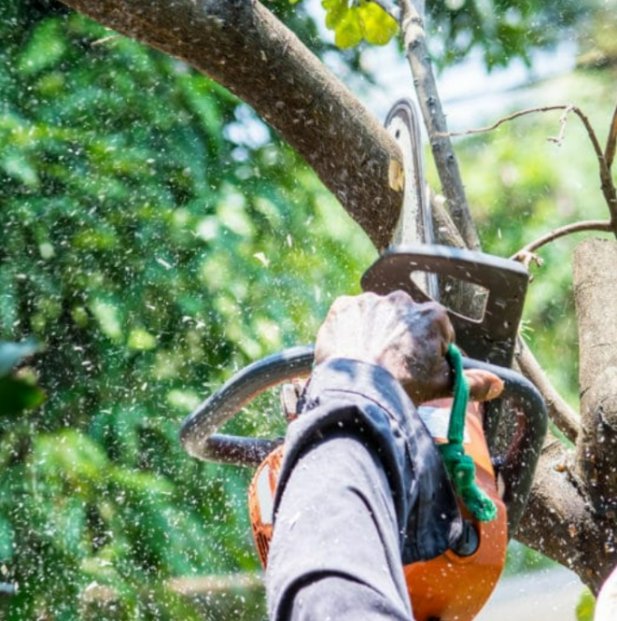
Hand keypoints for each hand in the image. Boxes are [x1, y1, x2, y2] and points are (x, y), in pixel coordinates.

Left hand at [315, 291, 502, 403]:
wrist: (357, 391)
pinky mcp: (343, 307)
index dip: (428, 352)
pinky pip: (348, 317)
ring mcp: (371, 301)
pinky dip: (348, 331)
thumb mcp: (442, 386)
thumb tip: (496, 385)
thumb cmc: (402, 387)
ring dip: (374, 333)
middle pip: (406, 321)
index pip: (436, 331)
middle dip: (401, 339)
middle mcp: (403, 300)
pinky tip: (349, 351)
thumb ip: (473, 382)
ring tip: (367, 362)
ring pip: (376, 317)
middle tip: (391, 367)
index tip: (417, 369)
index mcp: (433, 315)